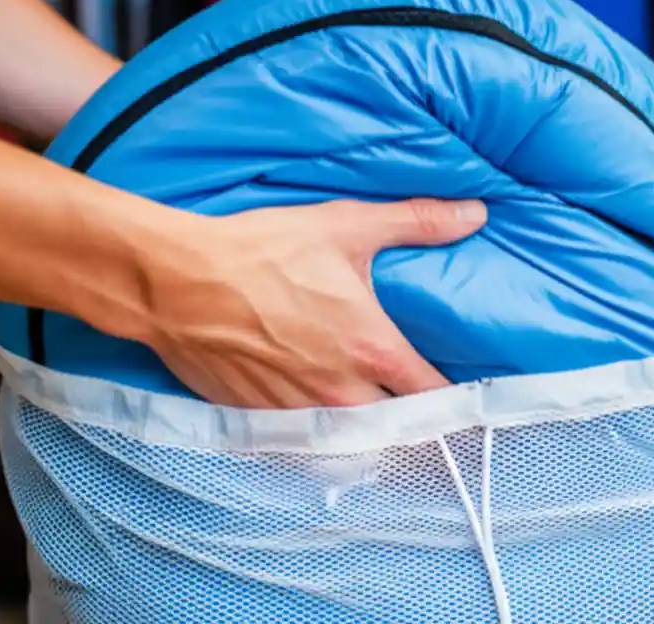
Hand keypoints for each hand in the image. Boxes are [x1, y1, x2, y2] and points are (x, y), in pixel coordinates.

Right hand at [132, 198, 486, 408]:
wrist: (177, 283)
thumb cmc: (261, 251)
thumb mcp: (344, 227)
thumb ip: (416, 222)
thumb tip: (476, 212)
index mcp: (372, 349)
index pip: (435, 396)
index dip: (457, 401)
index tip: (467, 398)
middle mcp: (342, 393)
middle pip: (399, 430)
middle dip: (414, 421)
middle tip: (420, 406)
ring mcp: (301, 413)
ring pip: (353, 440)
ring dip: (368, 430)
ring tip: (376, 414)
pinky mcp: (263, 421)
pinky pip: (307, 441)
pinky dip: (321, 432)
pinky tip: (321, 412)